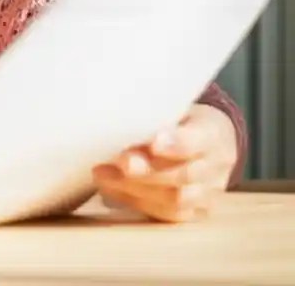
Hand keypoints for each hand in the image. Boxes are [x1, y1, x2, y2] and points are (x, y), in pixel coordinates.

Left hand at [92, 105, 237, 221]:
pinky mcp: (195, 211)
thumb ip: (152, 116)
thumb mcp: (171, 107)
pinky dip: (134, 200)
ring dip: (134, 188)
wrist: (205, 141)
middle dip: (147, 171)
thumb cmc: (178, 119)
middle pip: (185, 175)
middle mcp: (217, 166)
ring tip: (103, 175)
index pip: (200, 140)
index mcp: (215, 132)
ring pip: (175, 199)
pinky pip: (166, 213)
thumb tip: (114, 120)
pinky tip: (110, 187)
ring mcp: (209, 192)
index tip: (153, 142)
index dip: (178, 144)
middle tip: (120, 162)